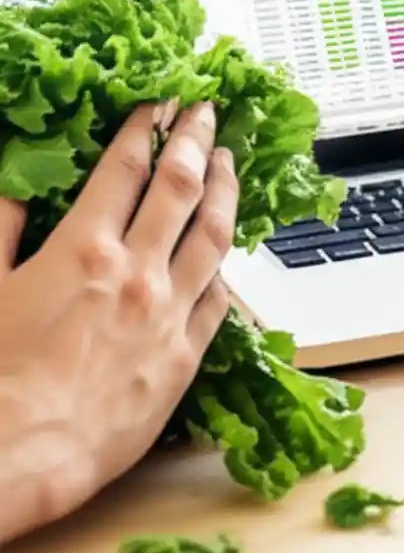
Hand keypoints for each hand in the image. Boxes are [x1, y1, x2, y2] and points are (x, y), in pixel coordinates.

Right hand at [0, 100, 237, 542]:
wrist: (26, 451)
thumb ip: (0, 227)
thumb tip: (14, 185)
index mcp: (86, 250)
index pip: (128, 168)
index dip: (149, 127)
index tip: (164, 101)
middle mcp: (139, 274)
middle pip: (182, 189)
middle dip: (198, 141)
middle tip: (210, 111)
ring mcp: (170, 315)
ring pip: (215, 237)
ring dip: (226, 193)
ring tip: (231, 165)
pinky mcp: (186, 356)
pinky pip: (220, 301)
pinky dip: (224, 268)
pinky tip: (227, 254)